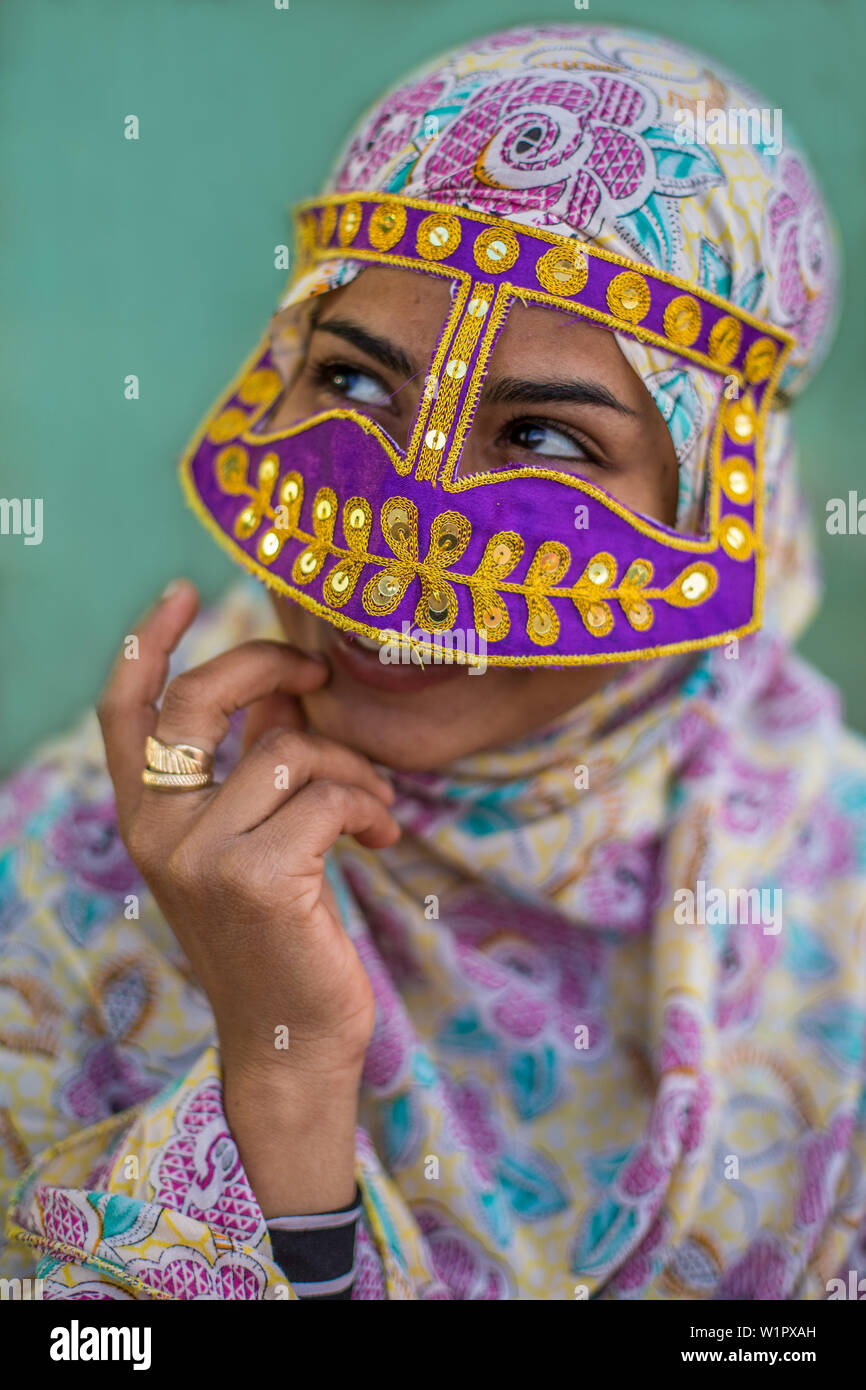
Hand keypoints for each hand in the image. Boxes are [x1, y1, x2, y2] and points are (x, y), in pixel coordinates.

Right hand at [97, 579, 400, 1090]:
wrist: (289, 1042)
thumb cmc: (278, 940)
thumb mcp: (247, 847)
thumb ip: (251, 769)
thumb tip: (281, 691)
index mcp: (148, 821)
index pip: (126, 714)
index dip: (148, 642)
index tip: (183, 590)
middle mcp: (157, 833)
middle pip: (199, 700)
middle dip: (266, 665)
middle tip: (316, 675)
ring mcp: (200, 855)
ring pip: (288, 750)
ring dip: (349, 770)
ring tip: (373, 810)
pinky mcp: (257, 876)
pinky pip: (328, 795)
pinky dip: (368, 807)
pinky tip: (380, 838)